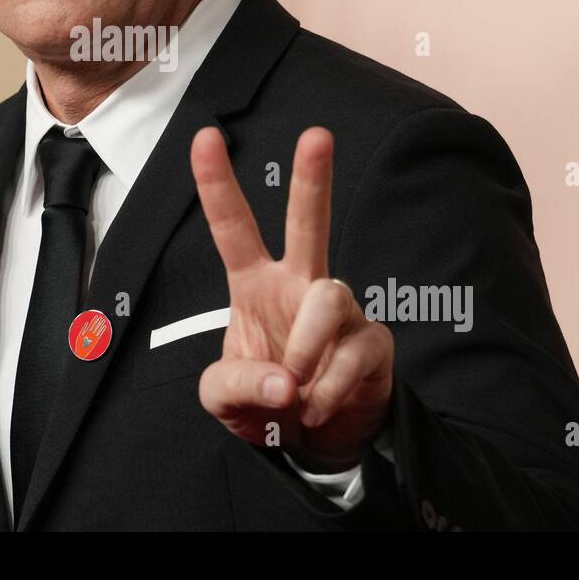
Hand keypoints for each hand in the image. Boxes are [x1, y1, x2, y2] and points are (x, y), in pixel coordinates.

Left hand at [190, 126, 392, 468]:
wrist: (312, 443)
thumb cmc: (262, 404)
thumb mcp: (221, 400)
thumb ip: (236, 385)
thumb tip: (285, 381)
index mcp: (254, 285)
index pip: (234, 228)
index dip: (217, 184)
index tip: (205, 137)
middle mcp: (299, 286)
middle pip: (309, 223)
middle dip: (312, 179)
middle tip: (317, 135)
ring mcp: (341, 311)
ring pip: (329, 298)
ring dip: (306, 349)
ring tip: (295, 390)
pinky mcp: (373, 342)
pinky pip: (354, 352)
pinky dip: (329, 388)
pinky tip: (318, 407)